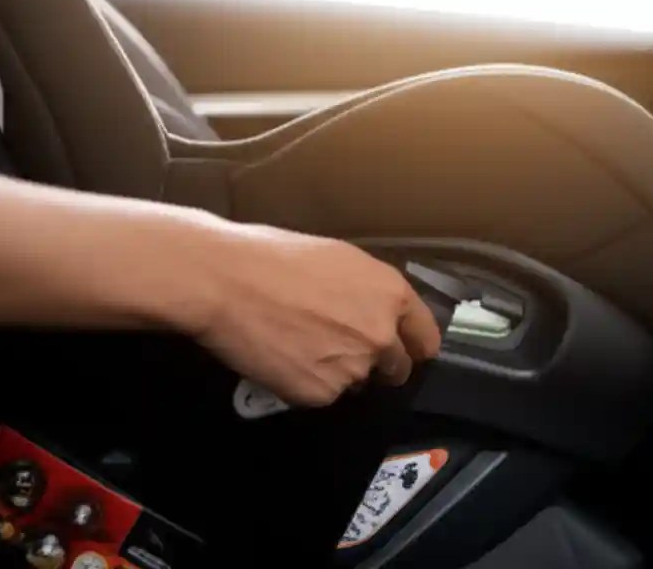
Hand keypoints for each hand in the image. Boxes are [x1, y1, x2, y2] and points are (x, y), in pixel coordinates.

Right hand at [171, 219, 441, 406]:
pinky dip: (307, 384)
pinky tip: (284, 359)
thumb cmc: (276, 256)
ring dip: (340, 373)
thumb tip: (373, 311)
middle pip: (397, 368)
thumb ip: (368, 292)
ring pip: (356, 382)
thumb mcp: (339, 260)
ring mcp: (353, 369)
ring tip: (302, 348)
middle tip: (344, 350)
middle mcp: (382, 336)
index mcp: (392, 295)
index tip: (406, 351)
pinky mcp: (321, 394)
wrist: (227, 282)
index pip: (425, 337)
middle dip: (379, 365)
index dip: (414, 345)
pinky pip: (323, 394)